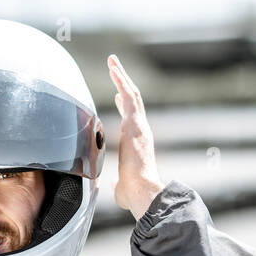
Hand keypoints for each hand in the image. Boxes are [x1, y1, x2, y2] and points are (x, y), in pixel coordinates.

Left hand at [107, 54, 164, 220]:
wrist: (143, 192)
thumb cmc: (133, 194)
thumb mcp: (120, 187)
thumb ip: (116, 183)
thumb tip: (112, 185)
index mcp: (137, 144)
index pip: (130, 119)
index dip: (123, 106)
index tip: (116, 96)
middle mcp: (140, 131)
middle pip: (132, 101)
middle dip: (122, 83)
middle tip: (114, 68)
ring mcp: (139, 126)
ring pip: (131, 94)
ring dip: (121, 76)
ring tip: (112, 61)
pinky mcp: (136, 124)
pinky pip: (129, 96)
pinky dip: (121, 81)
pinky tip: (114, 69)